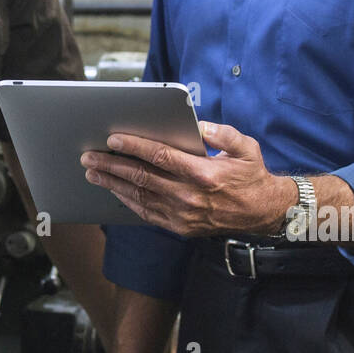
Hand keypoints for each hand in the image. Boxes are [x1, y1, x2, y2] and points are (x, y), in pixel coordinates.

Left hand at [81, 121, 292, 237]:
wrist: (263, 213)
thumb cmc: (252, 176)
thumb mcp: (245, 146)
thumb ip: (220, 133)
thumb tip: (195, 125)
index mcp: (204, 174)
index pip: (161, 157)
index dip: (134, 147)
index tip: (113, 139)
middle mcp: (190, 196)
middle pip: (142, 177)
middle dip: (112, 165)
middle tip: (89, 156)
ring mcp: (183, 215)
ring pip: (139, 197)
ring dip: (112, 184)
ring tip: (92, 173)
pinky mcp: (181, 227)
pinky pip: (147, 213)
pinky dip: (127, 201)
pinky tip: (113, 190)